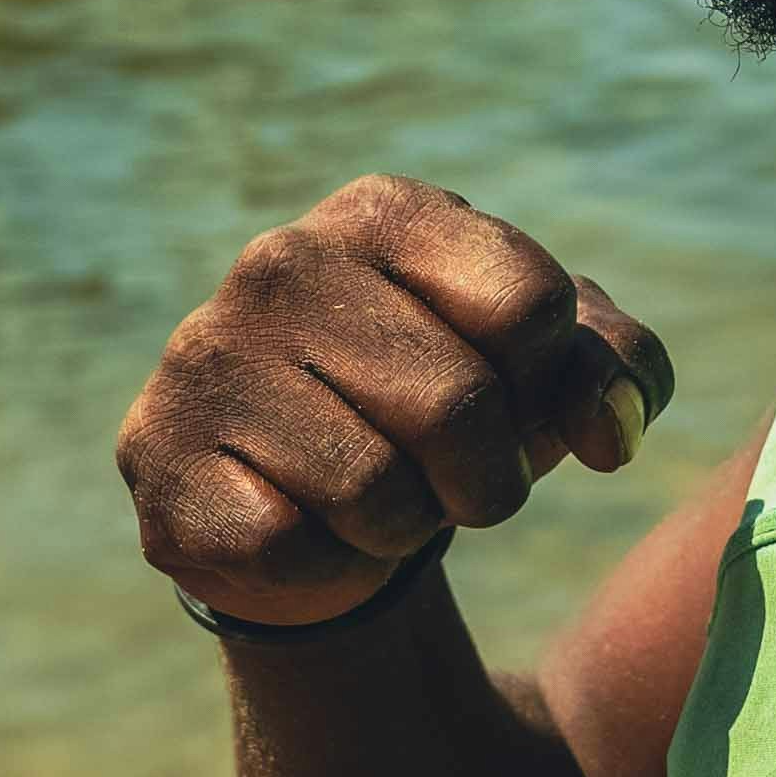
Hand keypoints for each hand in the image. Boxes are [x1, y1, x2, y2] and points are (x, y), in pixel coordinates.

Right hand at [118, 178, 674, 631]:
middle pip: (463, 408)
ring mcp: (207, 355)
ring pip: (376, 492)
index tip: (516, 399)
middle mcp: (282, 260)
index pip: (533, 305)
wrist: (305, 499)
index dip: (550, 386)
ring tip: (373, 497)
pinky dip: (324, 564)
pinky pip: (289, 547)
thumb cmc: (442, 412)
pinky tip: (299, 523)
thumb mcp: (545, 369)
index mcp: (385, 212)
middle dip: (486, 479)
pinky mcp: (159, 457)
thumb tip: (612, 431)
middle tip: (451, 479)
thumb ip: (616, 372)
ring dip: (404, 526)